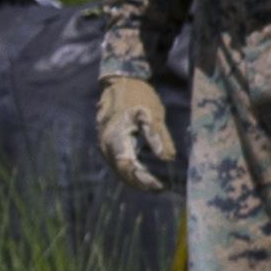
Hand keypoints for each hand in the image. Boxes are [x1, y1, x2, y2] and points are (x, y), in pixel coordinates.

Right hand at [95, 72, 176, 192]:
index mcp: (116, 137)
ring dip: (135, 179)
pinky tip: (144, 175)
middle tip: (160, 189)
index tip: (161, 186)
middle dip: (140, 183)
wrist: (121, 82)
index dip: (143, 179)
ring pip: (117, 169)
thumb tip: (167, 159)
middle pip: (121, 171)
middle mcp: (105, 143)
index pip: (128, 166)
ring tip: (154, 186)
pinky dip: (129, 171)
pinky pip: (116, 162)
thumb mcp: (152, 113)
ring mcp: (103, 144)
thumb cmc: (139, 96)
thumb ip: (158, 136)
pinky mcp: (106, 142)